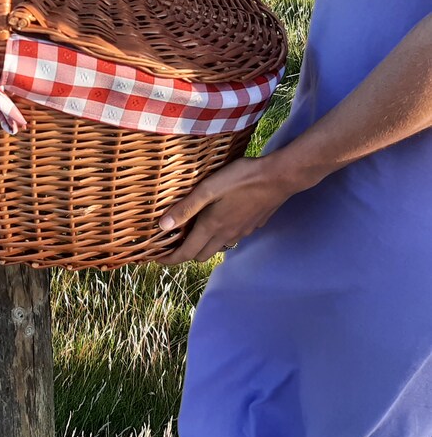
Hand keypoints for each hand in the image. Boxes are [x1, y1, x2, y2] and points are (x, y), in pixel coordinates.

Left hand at [156, 153, 300, 264]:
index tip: (156, 259)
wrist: (279, 177)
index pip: (187, 253)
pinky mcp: (252, 225)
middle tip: (170, 243)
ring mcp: (241, 232)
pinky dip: (217, 237)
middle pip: (200, 254)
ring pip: (216, 247)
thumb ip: (186, 208)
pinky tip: (216, 221)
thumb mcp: (209, 189)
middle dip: (183, 253)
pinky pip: (230, 238)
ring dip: (201, 245)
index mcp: (212, 227)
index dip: (170, 259)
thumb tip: (162, 226)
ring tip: (189, 232)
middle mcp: (226, 235)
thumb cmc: (241, 178)